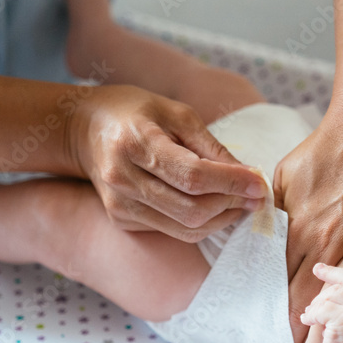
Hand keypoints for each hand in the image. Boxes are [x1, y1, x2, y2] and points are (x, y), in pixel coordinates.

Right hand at [68, 84, 266, 241]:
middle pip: (191, 209)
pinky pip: (171, 230)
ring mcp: (119, 205)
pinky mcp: (122, 219)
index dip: (231, 183)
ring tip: (238, 202)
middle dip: (230, 204)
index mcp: (136, 143)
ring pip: (184, 228)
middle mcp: (122, 179)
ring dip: (220, 218)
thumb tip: (247, 175)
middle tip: (253, 194)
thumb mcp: (176, 113)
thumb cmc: (134, 112)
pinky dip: (199, 222)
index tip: (259, 183)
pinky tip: (212, 204)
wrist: (83, 129)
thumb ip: (210, 146)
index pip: (193, 175)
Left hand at [274, 104, 342, 342]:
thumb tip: (262, 236)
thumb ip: (274, 212)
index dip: (285, 320)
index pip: (285, 286)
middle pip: (310, 301)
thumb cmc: (331, 144)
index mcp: (297, 227)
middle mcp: (324, 238)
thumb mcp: (287, 176)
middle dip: (306, 341)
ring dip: (334, 335)